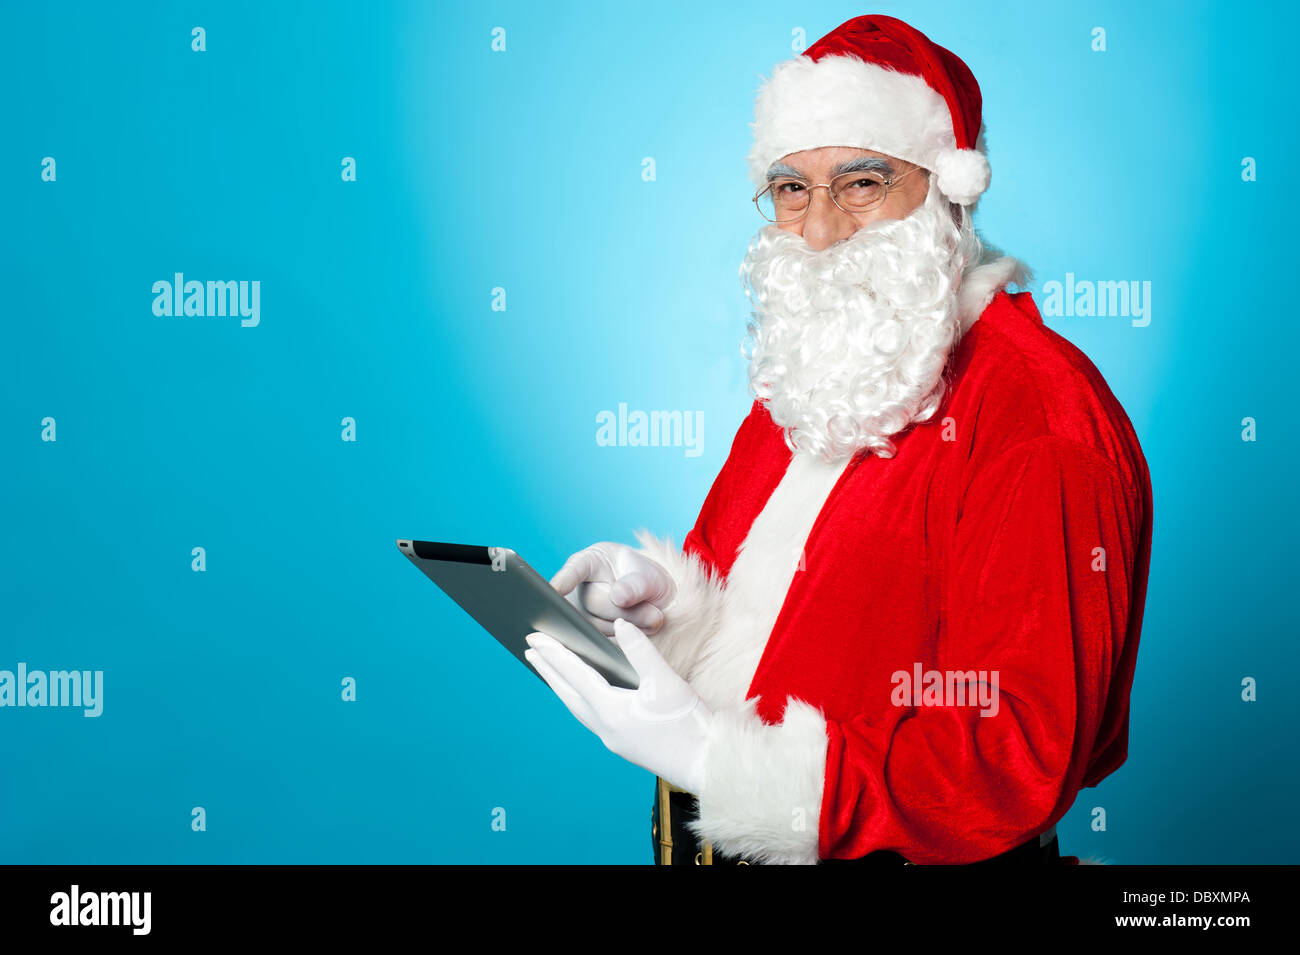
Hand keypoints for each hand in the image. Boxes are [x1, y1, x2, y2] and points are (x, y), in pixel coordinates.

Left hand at [523, 618, 710, 794]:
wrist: (706, 764)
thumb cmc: (689, 725)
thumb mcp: (667, 682)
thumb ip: (641, 650)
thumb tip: (620, 624)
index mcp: (610, 711)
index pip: (574, 676)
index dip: (554, 654)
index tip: (534, 637)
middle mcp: (605, 727)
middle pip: (567, 694)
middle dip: (548, 671)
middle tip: (529, 651)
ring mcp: (613, 738)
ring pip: (577, 708)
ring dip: (562, 686)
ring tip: (549, 670)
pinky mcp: (624, 743)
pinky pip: (591, 716)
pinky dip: (580, 699)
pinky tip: (585, 693)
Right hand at [550, 542, 675, 636]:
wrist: (653, 601)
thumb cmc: (646, 580)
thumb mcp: (648, 575)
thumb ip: (636, 584)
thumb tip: (618, 596)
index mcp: (589, 562)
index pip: (576, 568)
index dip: (566, 579)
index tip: (557, 588)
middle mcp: (578, 588)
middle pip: (593, 604)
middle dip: (626, 612)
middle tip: (655, 614)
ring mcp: (580, 613)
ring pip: (597, 628)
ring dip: (629, 629)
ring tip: (652, 618)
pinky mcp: (586, 635)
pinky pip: (600, 644)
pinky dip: (624, 642)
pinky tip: (639, 632)